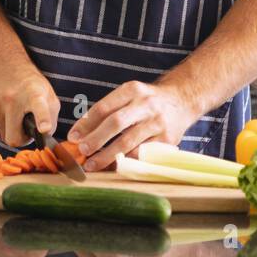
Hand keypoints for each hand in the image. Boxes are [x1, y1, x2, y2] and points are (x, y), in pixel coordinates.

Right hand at [0, 56, 59, 149]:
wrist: (2, 64)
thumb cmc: (30, 84)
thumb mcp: (48, 95)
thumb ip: (51, 117)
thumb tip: (44, 137)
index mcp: (34, 94)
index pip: (39, 109)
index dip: (43, 120)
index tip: (44, 129)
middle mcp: (13, 99)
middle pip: (14, 138)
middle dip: (22, 140)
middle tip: (27, 130)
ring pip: (4, 137)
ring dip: (12, 131)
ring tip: (16, 117)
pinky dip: (3, 127)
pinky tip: (6, 113)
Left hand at [68, 80, 197, 171]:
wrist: (183, 100)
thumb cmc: (147, 101)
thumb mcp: (129, 96)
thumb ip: (108, 110)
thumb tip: (80, 132)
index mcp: (132, 90)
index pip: (104, 107)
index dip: (86, 123)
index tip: (73, 136)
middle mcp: (146, 104)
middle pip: (116, 123)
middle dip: (96, 139)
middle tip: (82, 150)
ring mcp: (158, 123)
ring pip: (128, 142)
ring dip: (107, 155)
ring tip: (92, 164)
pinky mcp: (167, 140)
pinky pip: (142, 154)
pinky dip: (126, 161)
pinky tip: (113, 166)